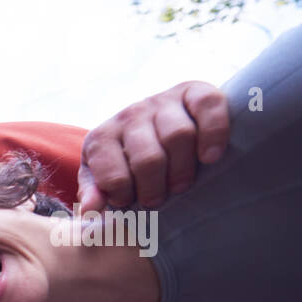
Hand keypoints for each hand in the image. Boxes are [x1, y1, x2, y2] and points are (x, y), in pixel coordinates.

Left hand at [78, 81, 228, 211]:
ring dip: (182, 169)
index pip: (112, 174)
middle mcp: (130, 115)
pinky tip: (211, 157)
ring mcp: (162, 101)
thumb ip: (94, 194)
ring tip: (181, 186)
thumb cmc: (126, 162)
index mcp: (101, 139)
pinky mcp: (193, 90)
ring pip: (178, 136)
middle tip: (157, 201)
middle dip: (154, 187)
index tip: (129, 202)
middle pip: (148, 158)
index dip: (123, 194)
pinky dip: (214, 132)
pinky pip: (208, 105)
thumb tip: (88, 210)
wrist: (155, 127)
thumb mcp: (102, 179)